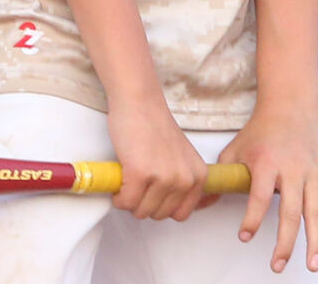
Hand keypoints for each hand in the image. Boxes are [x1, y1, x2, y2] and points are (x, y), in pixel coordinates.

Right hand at [107, 96, 210, 220]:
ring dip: (130, 200)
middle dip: (144, 203)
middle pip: (159, 215)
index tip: (154, 194)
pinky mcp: (140, 174)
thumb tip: (175, 209)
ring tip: (129, 180)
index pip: (181, 214)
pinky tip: (120, 180)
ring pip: (141, 211)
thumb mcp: (182, 157)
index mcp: (198, 176)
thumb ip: (183, 180)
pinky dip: (118, 196)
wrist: (139, 102)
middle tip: (138, 183)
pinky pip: (126, 202)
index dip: (162, 206)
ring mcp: (163, 177)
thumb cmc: (155, 126)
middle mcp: (184, 179)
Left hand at [220, 109, 317, 273]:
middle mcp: (292, 168)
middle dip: (284, 242)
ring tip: (312, 264)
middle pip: (290, 211)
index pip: (259, 196)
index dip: (252, 219)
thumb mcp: (236, 149)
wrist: (289, 108)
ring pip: (316, 211)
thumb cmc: (259, 133)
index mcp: (267, 163)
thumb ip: (224, 175)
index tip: (244, 237)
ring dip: (315, 241)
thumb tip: (204, 198)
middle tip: (277, 265)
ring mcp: (313, 172)